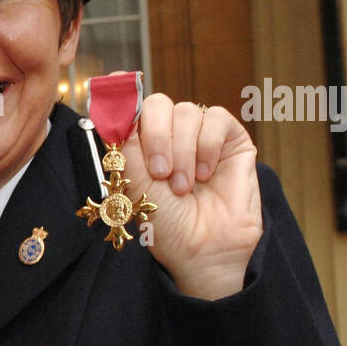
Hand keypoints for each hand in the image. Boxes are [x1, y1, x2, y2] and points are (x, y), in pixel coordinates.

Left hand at [119, 92, 262, 298]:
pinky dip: (207, 146)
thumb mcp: (133, 179)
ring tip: (183, 186)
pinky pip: (217, 119)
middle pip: (159, 104)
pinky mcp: (231, 141)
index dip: (125, 106)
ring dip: (182, 151)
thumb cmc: (165, 222)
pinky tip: (206, 175)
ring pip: (187, 112)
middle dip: (156, 136)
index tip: (118, 112)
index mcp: (143, 144)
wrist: (201, 249)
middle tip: (159, 173)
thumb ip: (124, 138)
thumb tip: (115, 96)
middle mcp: (171, 136)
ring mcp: (201, 136)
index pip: (133, 108)